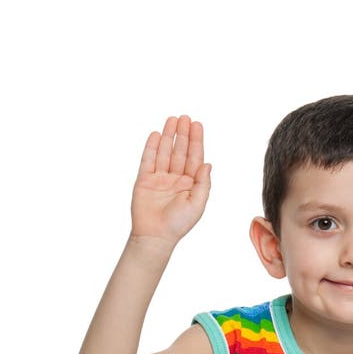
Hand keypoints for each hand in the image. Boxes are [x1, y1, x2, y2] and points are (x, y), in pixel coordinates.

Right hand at [130, 115, 211, 247]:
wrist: (155, 236)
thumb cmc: (179, 224)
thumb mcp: (198, 204)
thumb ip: (203, 183)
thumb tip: (208, 164)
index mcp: (191, 184)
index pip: (195, 158)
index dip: (196, 141)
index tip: (197, 125)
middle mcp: (176, 179)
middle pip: (180, 151)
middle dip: (183, 134)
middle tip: (185, 117)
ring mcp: (160, 179)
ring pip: (164, 152)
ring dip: (168, 136)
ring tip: (172, 119)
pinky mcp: (144, 180)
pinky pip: (148, 160)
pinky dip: (151, 147)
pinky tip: (156, 134)